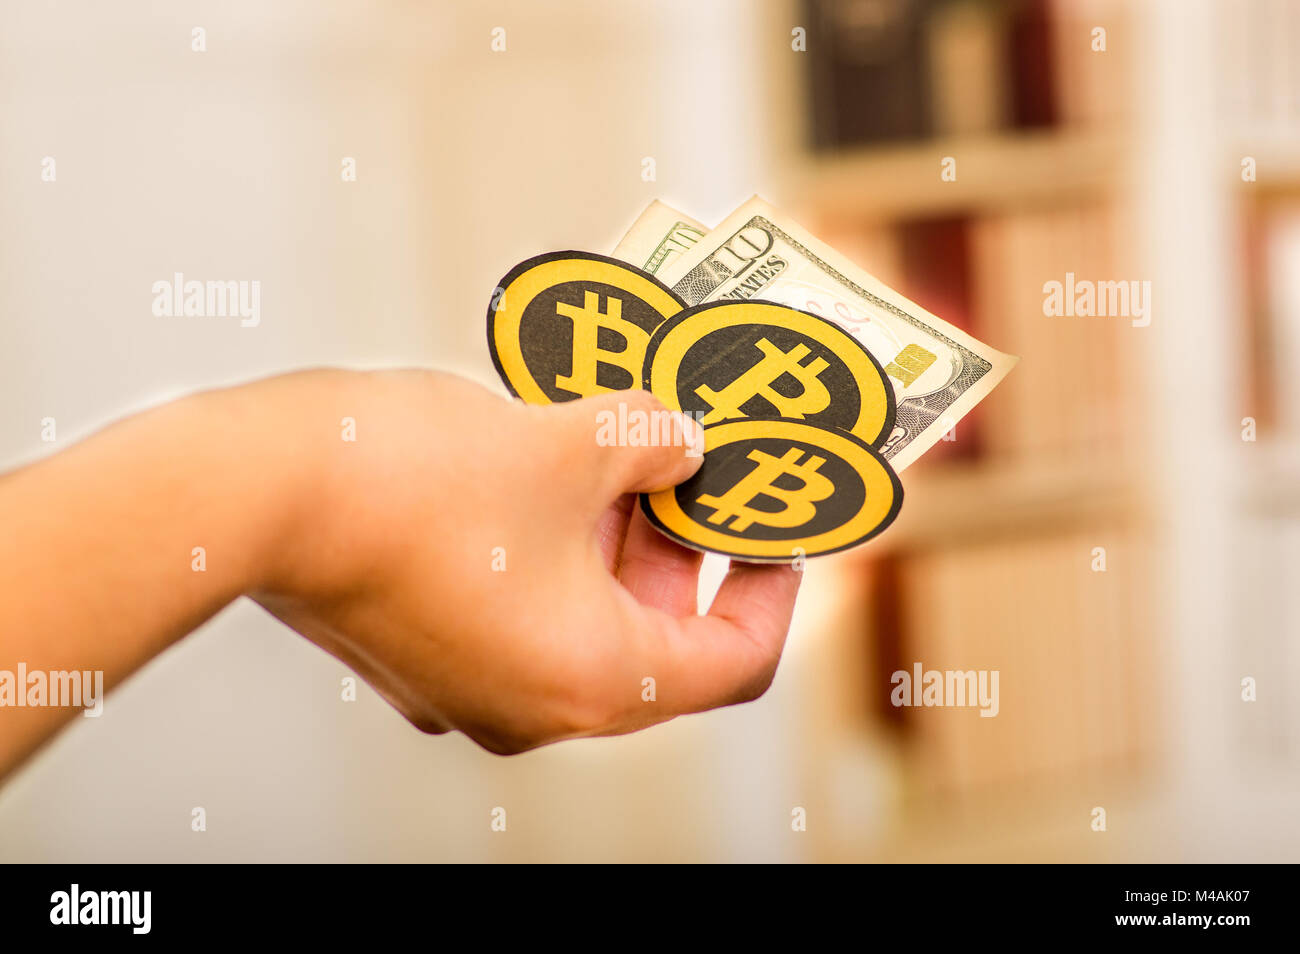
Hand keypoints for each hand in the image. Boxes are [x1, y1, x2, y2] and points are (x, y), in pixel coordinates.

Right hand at [253, 370, 800, 753]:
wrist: (259, 490)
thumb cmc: (411, 482)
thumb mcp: (571, 442)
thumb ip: (654, 441)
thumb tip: (687, 441)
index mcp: (593, 682)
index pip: (733, 661)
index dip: (770, 589)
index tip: (771, 528)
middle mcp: (535, 705)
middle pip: (653, 634)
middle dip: (680, 542)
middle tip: (694, 459)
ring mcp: (473, 685)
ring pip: (583, 615)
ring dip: (613, 537)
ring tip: (623, 445)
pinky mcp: (425, 652)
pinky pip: (522, 607)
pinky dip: (553, 547)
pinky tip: (551, 468)